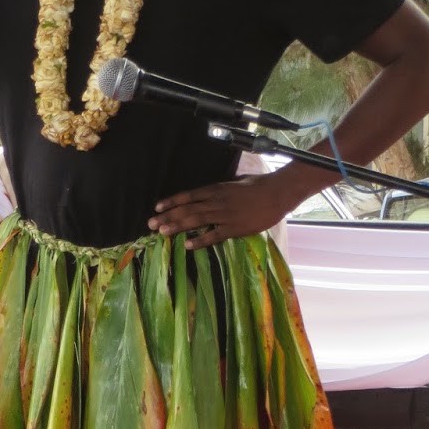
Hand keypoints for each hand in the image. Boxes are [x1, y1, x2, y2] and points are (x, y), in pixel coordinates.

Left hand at [150, 171, 297, 249]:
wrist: (277, 193)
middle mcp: (216, 201)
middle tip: (151, 224)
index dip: (172, 202)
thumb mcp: (235, 183)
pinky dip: (201, 240)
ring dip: (177, 227)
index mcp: (216, 189)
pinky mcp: (235, 228)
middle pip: (187, 209)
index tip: (157, 207)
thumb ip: (221, 189)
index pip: (188, 195)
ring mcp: (225, 215)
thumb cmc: (258, 186)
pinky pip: (214, 236)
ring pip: (196, 221)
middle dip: (167, 217)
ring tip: (162, 232)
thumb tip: (211, 193)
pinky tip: (188, 245)